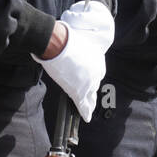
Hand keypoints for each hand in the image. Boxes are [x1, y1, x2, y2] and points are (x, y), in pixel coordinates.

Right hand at [33, 0, 114, 120]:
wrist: (58, 44)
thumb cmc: (65, 38)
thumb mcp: (78, 41)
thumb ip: (78, 50)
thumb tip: (70, 49)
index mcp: (98, 59)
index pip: (96, 72)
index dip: (90, 76)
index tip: (85, 78)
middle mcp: (97, 72)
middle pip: (94, 84)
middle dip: (89, 88)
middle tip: (85, 92)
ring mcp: (89, 83)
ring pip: (90, 96)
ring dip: (89, 103)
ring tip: (89, 109)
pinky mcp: (79, 91)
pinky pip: (83, 105)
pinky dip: (85, 112)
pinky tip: (86, 118)